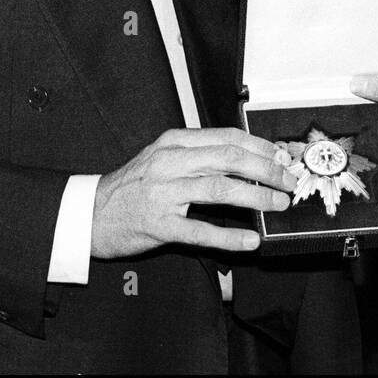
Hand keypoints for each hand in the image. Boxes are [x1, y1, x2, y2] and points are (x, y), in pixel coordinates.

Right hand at [91, 127, 297, 258]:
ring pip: (220, 190)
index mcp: (173, 142)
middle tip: (288, 182)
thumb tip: (245, 158)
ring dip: (255, 197)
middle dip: (266, 170)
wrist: (90, 213)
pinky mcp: (158, 225)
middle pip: (229, 159)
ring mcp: (163, 194)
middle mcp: (169, 163)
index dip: (259, 146)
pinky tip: (250, 240)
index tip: (281, 157)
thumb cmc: (132, 186)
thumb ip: (197, 154)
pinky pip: (200, 231)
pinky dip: (229, 236)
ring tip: (277, 205)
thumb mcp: (162, 157)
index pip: (226, 137)